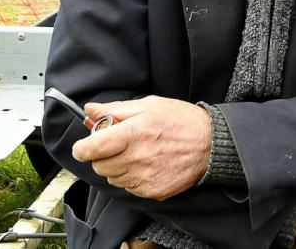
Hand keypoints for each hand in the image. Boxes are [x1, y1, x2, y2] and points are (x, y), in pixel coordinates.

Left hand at [71, 95, 210, 200]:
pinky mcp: (153, 191)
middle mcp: (137, 158)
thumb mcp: (149, 105)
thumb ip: (116, 109)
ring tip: (138, 154)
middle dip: (103, 156)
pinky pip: (129, 188)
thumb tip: (90, 110)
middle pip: (99, 166)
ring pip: (113, 178)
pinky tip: (149, 165)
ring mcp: (145, 177)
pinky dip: (133, 178)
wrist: (211, 144)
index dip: (83, 148)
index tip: (85, 146)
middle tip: (120, 145)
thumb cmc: (181, 120)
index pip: (92, 148)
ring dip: (118, 167)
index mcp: (133, 133)